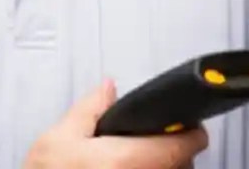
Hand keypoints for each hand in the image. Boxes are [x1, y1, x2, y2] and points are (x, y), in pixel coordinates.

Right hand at [24, 79, 207, 168]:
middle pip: (184, 163)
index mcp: (129, 160)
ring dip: (161, 168)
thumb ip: (90, 109)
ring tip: (132, 164)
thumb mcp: (59, 139)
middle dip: (170, 151)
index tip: (181, 125)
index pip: (189, 143)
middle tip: (145, 145)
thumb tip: (108, 89)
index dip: (188, 130)